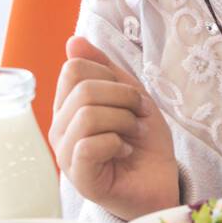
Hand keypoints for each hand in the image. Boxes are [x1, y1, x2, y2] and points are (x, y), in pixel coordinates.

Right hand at [50, 35, 178, 221]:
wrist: (161, 181)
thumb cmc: (144, 143)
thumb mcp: (130, 95)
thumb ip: (104, 68)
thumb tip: (73, 41)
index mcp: (69, 106)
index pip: (74, 68)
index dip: (110, 76)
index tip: (130, 97)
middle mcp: (61, 128)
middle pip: (82, 89)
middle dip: (123, 98)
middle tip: (136, 118)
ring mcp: (65, 153)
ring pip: (87, 114)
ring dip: (123, 121)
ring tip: (132, 135)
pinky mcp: (78, 176)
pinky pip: (89, 144)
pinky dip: (117, 142)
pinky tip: (124, 152)